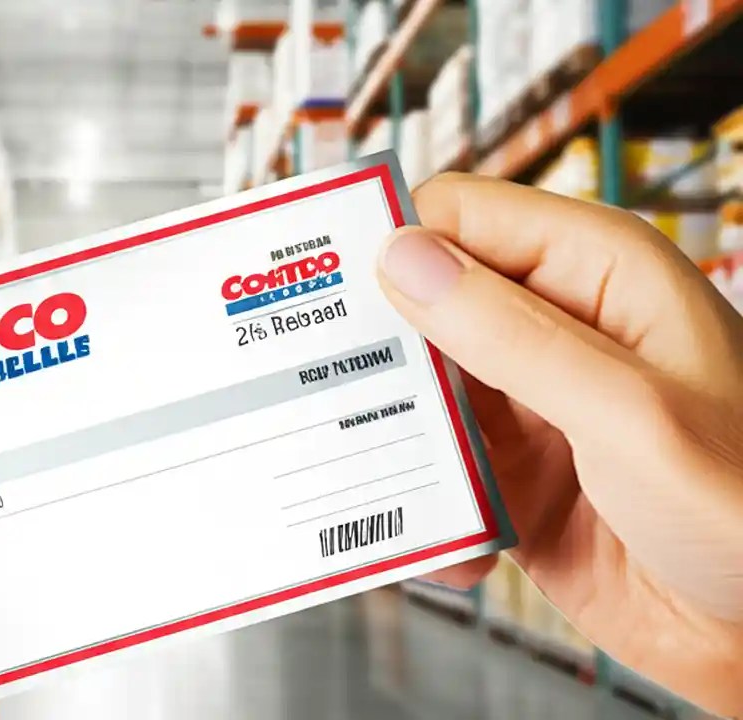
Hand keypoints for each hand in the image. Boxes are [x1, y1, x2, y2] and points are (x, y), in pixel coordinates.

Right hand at [376, 173, 742, 716]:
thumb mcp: (625, 412)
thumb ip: (509, 334)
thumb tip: (403, 258)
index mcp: (599, 274)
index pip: (461, 219)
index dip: (391, 243)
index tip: (322, 290)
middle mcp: (558, 329)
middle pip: (424, 304)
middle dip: (376, 350)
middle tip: (319, 389)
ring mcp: (531, 404)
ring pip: (418, 393)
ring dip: (394, 438)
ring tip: (375, 477)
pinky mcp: (512, 476)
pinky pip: (435, 471)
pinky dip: (425, 507)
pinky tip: (451, 545)